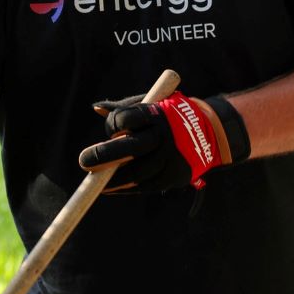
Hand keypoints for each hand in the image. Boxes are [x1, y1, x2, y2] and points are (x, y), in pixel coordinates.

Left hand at [78, 91, 245, 192]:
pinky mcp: (175, 175)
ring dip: (112, 180)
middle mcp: (164, 135)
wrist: (209, 132)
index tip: (109, 131)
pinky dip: (125, 189)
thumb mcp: (150, 104)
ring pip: (137, 172)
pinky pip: (146, 186)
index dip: (113, 125)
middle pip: (130, 147)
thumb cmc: (168, 115)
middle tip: (83, 161)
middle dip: (104, 155)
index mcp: (155, 113)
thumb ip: (123, 108)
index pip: (125, 119)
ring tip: (94, 182)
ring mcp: (171, 157)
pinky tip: (110, 189)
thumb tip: (96, 108)